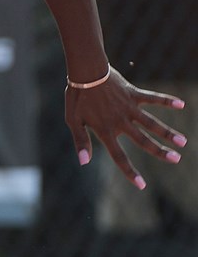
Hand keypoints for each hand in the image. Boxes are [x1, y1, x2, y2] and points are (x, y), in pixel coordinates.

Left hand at [65, 66, 186, 187]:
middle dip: (161, 151)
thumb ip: (80, 141)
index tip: (142, 185)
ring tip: (183, 142)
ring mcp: (129, 108)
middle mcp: (121, 122)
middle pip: (144, 140)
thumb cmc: (77, 97)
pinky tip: (181, 105)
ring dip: (168, 132)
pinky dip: (167, 101)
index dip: (129, 172)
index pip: (119, 157)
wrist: (86, 71)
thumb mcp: (73, 121)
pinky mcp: (134, 94)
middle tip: (177, 159)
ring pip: (153, 123)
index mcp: (106, 131)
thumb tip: (84, 163)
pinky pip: (153, 98)